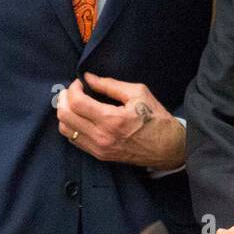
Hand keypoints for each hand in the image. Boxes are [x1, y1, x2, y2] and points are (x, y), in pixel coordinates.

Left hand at [56, 72, 184, 168]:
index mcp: (112, 120)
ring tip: (75, 103)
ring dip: (65, 113)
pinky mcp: (99, 155)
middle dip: (64, 98)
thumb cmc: (156, 118)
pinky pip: (74, 140)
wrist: (168, 148)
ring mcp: (99, 148)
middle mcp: (101, 136)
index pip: (76, 102)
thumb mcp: (138, 93)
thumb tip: (89, 78)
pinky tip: (81, 117)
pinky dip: (72, 126)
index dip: (73, 88)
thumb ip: (110, 85)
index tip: (80, 82)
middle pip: (65, 116)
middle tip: (73, 90)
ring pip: (65, 130)